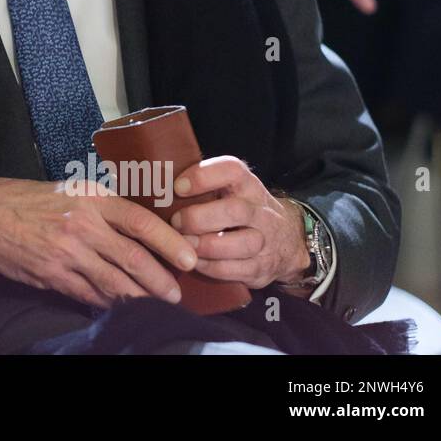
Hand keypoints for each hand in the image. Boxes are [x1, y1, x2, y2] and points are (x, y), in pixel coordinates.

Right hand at [0, 177, 197, 308]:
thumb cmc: (29, 201)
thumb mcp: (70, 190)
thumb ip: (103, 208)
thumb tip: (139, 229)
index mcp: (90, 197)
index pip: (140, 220)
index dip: (169, 242)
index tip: (189, 257)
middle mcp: (82, 225)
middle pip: (134, 258)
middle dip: (161, 281)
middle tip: (176, 293)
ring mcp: (68, 253)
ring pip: (115, 283)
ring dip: (139, 297)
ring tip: (154, 303)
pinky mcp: (54, 275)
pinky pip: (90, 295)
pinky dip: (107, 302)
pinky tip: (117, 304)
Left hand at [169, 156, 309, 288]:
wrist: (287, 239)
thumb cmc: (241, 209)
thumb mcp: (229, 190)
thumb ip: (202, 186)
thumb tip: (153, 182)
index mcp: (247, 185)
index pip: (231, 171)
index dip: (202, 177)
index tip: (177, 186)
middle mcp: (259, 210)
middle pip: (235, 211)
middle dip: (199, 218)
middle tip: (175, 222)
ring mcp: (264, 240)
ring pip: (242, 243)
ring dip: (206, 246)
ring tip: (184, 245)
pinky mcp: (261, 268)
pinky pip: (236, 270)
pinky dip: (211, 267)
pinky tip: (193, 262)